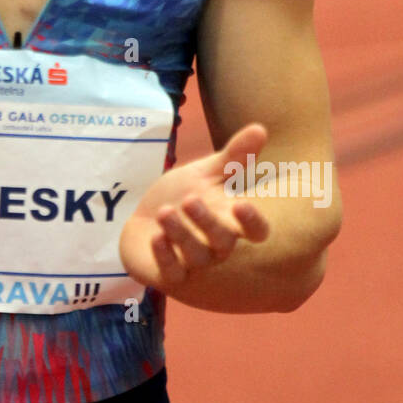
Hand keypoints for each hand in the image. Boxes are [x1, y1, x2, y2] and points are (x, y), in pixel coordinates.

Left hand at [118, 123, 270, 290]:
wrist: (141, 222)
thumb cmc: (180, 197)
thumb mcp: (204, 174)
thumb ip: (233, 156)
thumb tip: (261, 128)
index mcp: (230, 222)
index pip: (255, 231)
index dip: (252, 222)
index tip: (241, 203)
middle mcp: (217, 247)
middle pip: (223, 242)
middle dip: (207, 222)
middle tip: (189, 199)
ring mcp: (193, 263)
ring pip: (196, 256)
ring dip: (181, 234)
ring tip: (164, 213)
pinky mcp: (168, 275)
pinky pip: (171, 271)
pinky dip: (164, 255)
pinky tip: (156, 237)